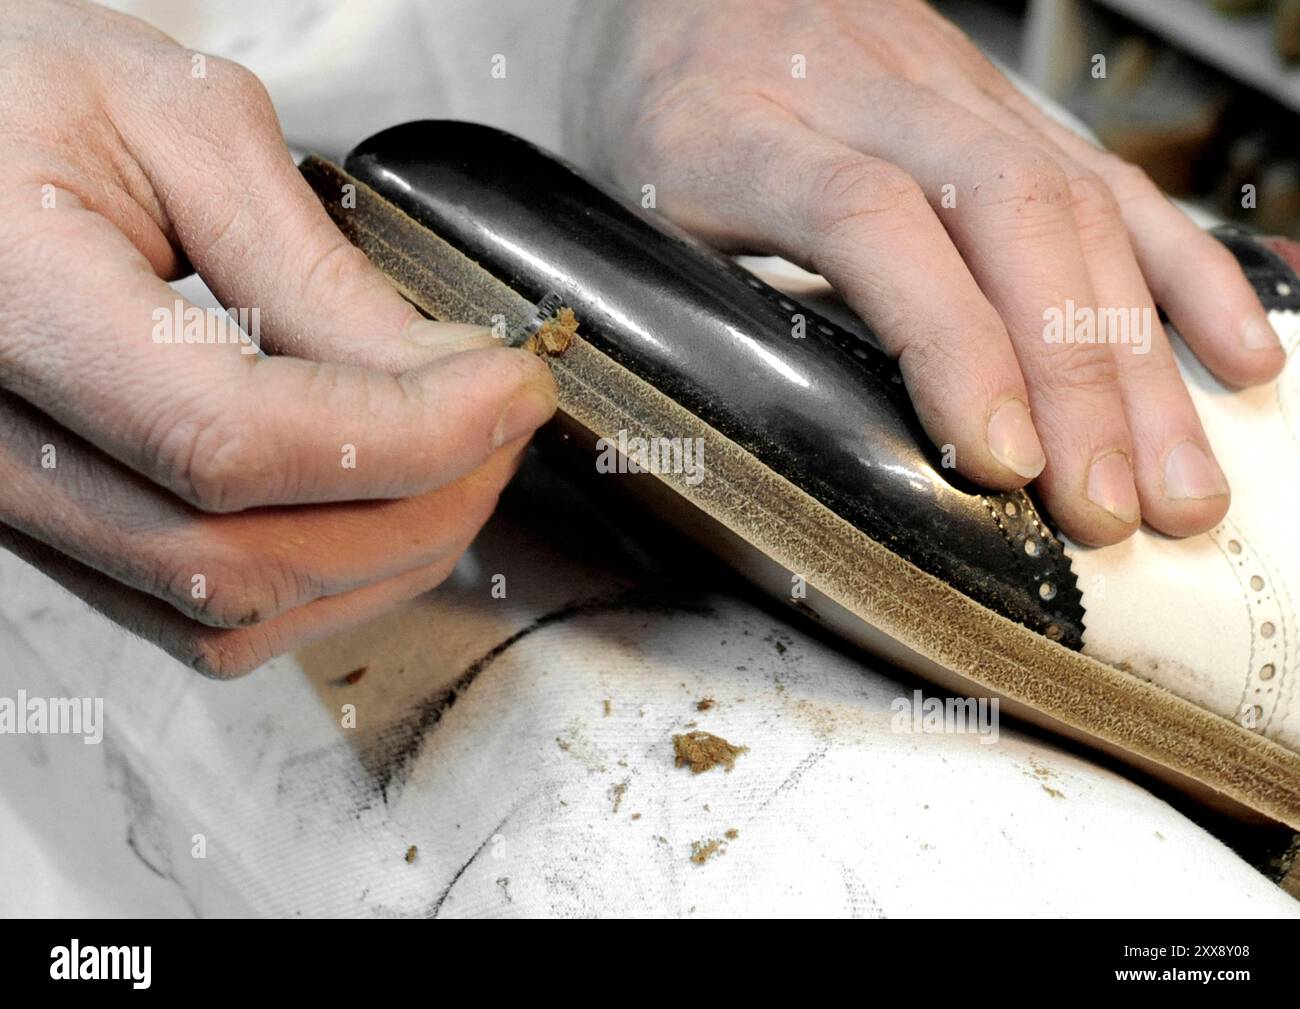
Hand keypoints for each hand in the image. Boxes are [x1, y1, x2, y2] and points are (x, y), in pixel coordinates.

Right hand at [0, 0, 555, 675]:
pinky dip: (324, 583)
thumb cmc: (19, 96)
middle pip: (241, 560)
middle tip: (502, 422)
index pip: (229, 437)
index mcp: (7, 302)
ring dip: (384, 559)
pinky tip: (382, 506)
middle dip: (422, 505)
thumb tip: (445, 380)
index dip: (407, 435)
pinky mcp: (58, 534)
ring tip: (459, 461)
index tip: (510, 389)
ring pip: (229, 617)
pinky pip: (203, 620)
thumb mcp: (179, 127)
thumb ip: (315, 267)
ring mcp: (17, 506)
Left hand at [567, 0, 1285, 544]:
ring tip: (1176, 478)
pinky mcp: (999, 102)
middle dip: (1074, 378)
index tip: (999, 454)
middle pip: (1002, 213)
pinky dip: (1179, 273)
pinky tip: (1229, 351)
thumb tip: (789, 436)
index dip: (949, 338)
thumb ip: (708, 303)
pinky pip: (1107, 178)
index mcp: (739, 128)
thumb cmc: (658, 117)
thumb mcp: (639, 215)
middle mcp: (857, 92)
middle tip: (1105, 507)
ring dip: (1138, 359)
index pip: (868, 218)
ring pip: (1071, 205)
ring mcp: (943, 90)